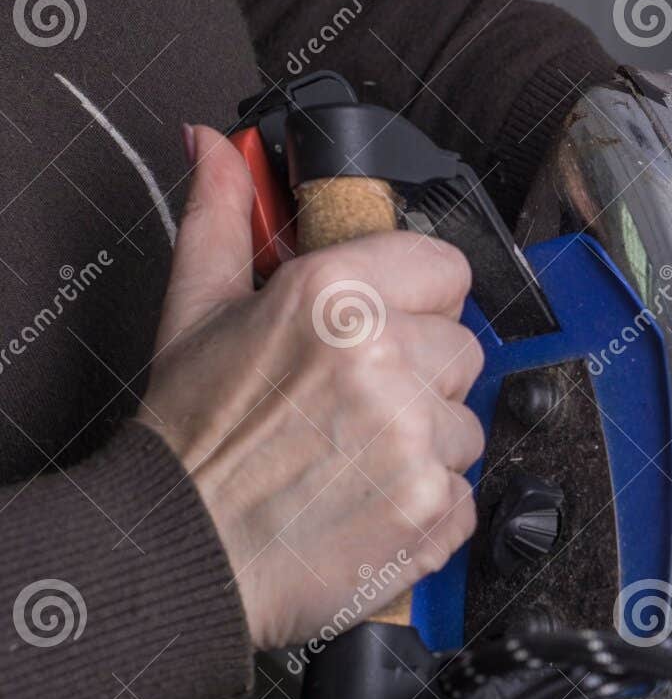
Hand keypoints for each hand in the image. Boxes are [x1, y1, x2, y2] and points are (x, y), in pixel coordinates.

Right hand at [137, 126, 484, 648]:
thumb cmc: (192, 438)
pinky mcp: (432, 507)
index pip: (448, 270)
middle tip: (354, 408)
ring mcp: (415, 438)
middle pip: (463, 351)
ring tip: (354, 462)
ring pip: (466, 427)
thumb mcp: (196, 312)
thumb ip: (222, 221)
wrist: (178, 549)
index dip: (421, 301)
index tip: (392, 326)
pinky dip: (427, 508)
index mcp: (336, 295)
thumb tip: (217, 149)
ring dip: (424, 446)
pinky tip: (369, 503)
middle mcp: (385, 359)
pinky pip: (465, 495)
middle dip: (420, 378)